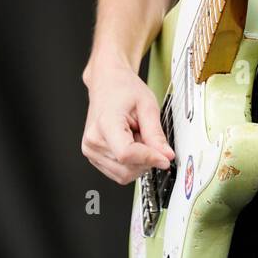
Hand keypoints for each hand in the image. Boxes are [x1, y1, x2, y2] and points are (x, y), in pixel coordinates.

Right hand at [81, 59, 174, 185]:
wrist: (107, 83)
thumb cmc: (123, 89)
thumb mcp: (147, 106)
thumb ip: (156, 134)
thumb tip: (166, 156)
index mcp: (105, 123)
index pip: (126, 154)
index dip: (149, 158)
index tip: (165, 158)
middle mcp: (93, 140)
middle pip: (127, 168)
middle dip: (146, 159)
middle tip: (148, 137)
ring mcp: (91, 150)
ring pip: (123, 175)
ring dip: (138, 162)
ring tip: (137, 138)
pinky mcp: (93, 156)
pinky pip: (118, 172)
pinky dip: (130, 163)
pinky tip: (130, 144)